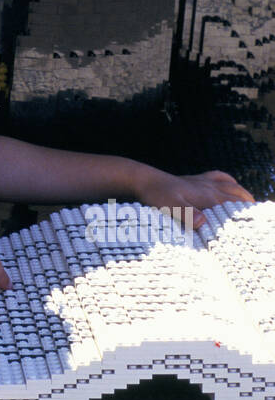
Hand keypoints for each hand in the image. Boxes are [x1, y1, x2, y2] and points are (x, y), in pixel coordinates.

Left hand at [130, 165, 253, 230]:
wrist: (142, 179)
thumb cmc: (156, 194)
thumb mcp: (170, 207)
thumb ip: (186, 214)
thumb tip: (203, 222)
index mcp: (207, 195)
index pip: (233, 204)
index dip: (245, 213)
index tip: (255, 221)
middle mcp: (208, 187)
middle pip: (236, 193)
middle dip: (248, 204)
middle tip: (257, 215)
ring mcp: (201, 181)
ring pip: (229, 184)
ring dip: (241, 192)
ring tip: (249, 202)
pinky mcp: (194, 180)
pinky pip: (217, 177)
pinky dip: (228, 180)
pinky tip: (229, 184)